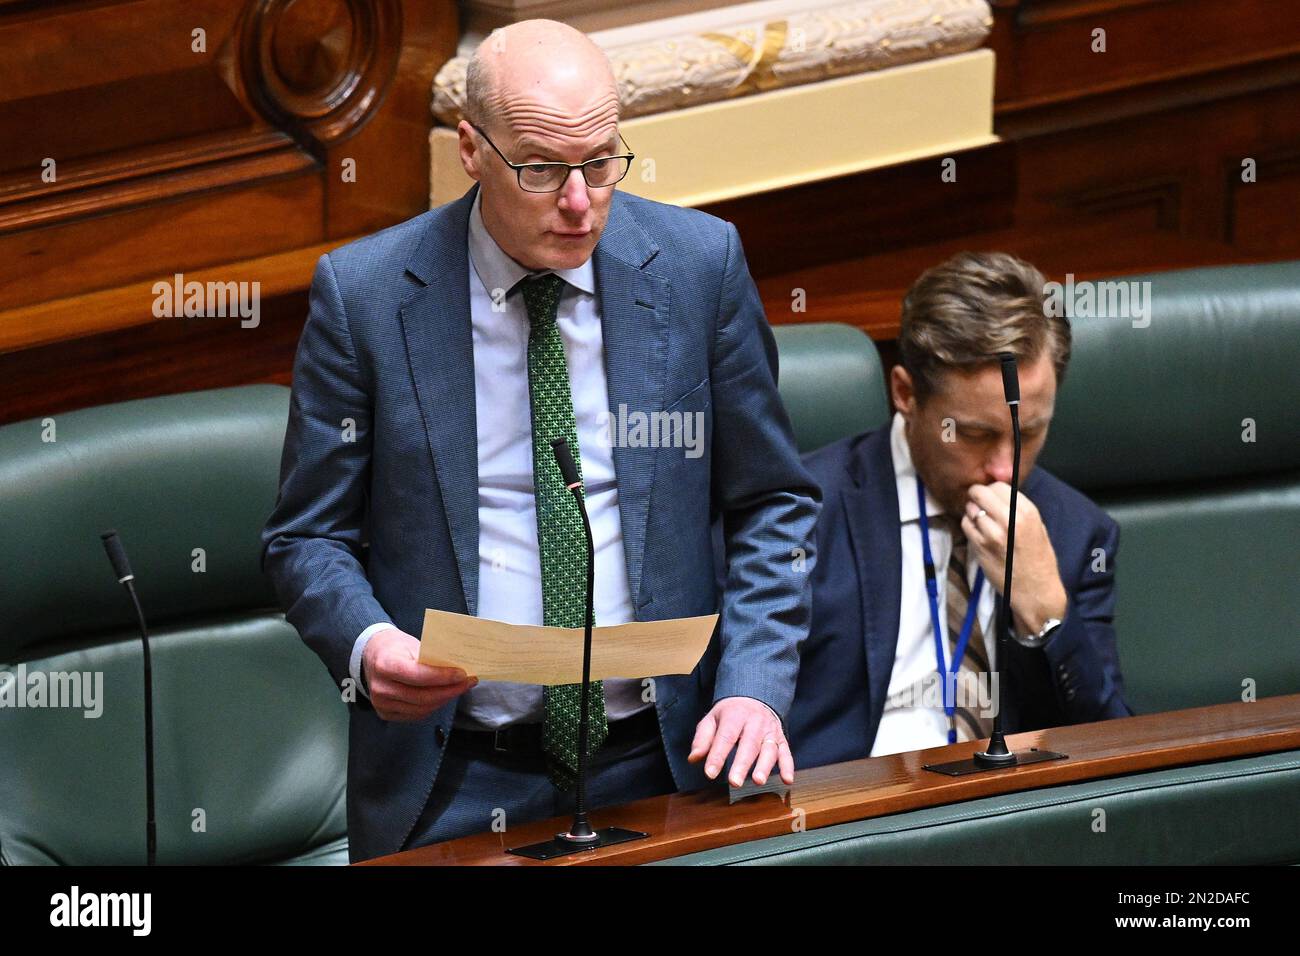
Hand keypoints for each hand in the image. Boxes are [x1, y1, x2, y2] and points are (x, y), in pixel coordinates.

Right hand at [361, 627, 477, 721]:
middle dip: (449, 691)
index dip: (443, 677)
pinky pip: (415, 715)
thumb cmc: (395, 647)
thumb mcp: (412, 644)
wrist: (372, 655)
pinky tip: (443, 697)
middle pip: (422, 696)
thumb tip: (458, 669)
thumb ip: (431, 658)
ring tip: (458, 689)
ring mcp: (381, 703)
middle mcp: (381, 687)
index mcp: (385, 664)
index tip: (462, 674)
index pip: (419, 675)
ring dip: (443, 700)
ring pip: (421, 709)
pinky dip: (432, 707)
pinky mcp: (385, 713)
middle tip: (467, 683)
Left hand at [688, 696, 793, 787]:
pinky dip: (788, 766)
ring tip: (758, 781)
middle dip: (741, 764)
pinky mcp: (781, 738)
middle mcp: (755, 722)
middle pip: (749, 744)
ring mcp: (770, 731)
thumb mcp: (712, 719)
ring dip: (764, 766)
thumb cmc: (730, 713)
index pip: (725, 737)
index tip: (710, 773)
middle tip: (734, 782)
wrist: (755, 695)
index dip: (717, 756)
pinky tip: (787, 780)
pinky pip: (786, 752)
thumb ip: (702, 739)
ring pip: (769, 749)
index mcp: (734, 716)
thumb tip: (694, 759)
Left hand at [963, 482, 1067, 635]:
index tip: (992, 495)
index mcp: (1027, 512)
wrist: (1035, 590)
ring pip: (970, 509)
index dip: (992, 489)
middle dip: (978, 495)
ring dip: (972, 511)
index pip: (999, 486)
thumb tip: (998, 492)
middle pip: (981, 493)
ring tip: (981, 520)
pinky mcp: (979, 547)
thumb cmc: (1038, 559)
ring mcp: (992, 534)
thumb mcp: (1037, 527)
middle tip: (979, 501)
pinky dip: (968, 525)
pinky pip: (966, 525)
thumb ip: (1018, 508)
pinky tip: (978, 531)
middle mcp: (1009, 520)